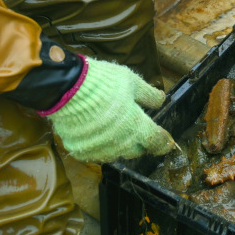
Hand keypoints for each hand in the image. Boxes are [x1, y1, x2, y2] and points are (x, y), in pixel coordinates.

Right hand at [47, 57, 175, 163]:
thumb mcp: (131, 81)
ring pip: (117, 153)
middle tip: (136, 127)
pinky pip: (96, 153)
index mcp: (137, 126)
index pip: (156, 141)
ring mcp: (100, 150)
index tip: (167, 142)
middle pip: (137, 149)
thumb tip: (162, 100)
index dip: (164, 142)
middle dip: (140, 141)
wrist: (66, 88)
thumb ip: (148, 94)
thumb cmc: (102, 82)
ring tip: (115, 128)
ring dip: (120, 144)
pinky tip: (96, 132)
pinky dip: (100, 145)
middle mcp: (121, 144)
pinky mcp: (81, 151)